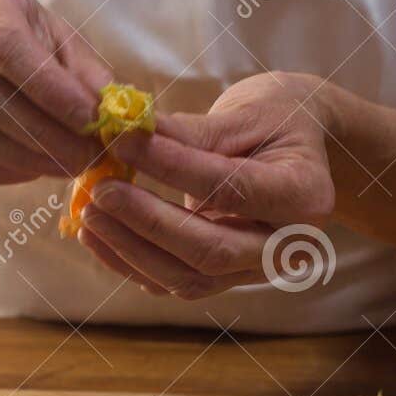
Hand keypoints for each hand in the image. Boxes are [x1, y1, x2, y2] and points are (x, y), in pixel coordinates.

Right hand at [0, 0, 110, 186]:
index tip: (90, 122)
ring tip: (61, 166)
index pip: (4, 44)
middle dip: (41, 134)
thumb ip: (88, 77)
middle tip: (85, 158)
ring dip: (18, 157)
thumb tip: (116, 116)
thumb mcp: (58, 47)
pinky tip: (24, 169)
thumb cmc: (22, 51)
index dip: (49, 89)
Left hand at [77, 73, 336, 297]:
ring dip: (131, 250)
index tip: (122, 141)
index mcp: (306, 194)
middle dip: (148, 223)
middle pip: (211, 250)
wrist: (301, 147)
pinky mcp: (227, 279)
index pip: (230, 187)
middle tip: (101, 191)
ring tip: (89, 214)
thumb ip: (191, 132)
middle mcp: (288, 245)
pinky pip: (176, 282)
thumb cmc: (279, 118)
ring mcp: (256, 270)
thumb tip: (128, 132)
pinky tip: (98, 236)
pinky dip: (132, 263)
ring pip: (189, 278)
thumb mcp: (247, 112)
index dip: (172, 167)